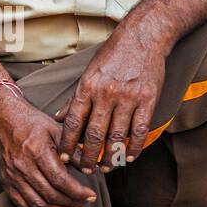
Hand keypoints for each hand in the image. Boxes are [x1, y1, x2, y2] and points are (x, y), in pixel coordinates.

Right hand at [0, 95, 98, 206]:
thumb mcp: (57, 130)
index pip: (60, 180)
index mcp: (37, 151)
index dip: (78, 192)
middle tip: (85, 203)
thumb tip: (92, 169)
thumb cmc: (32, 123)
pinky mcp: (6, 183)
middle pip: (50, 195)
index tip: (90, 195)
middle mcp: (23, 166)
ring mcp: (13, 176)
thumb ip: (75, 151)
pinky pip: (23, 205)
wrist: (4, 120)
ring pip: (38, 204)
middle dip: (71, 203)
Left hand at [55, 26, 166, 173]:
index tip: (65, 158)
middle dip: (88, 157)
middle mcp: (106, 94)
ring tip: (106, 168)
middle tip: (86, 170)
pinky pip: (140, 131)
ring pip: (117, 137)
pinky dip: (134, 148)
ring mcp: (128, 98)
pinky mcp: (148, 100)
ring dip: (110, 157)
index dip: (67, 144)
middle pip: (94, 135)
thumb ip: (75, 98)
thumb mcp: (88, 73)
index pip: (72, 122)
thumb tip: (58, 118)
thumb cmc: (113, 55)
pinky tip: (129, 157)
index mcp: (87, 87)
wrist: (143, 37)